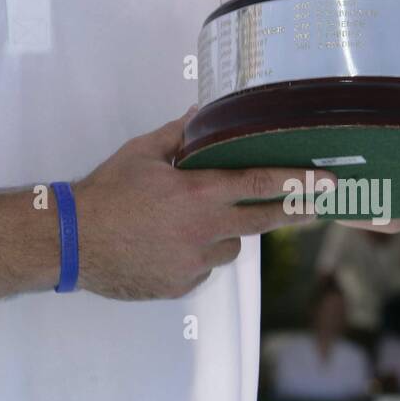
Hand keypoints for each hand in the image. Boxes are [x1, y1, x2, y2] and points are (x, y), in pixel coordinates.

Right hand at [73, 110, 329, 299]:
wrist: (72, 241)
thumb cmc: (106, 192)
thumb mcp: (141, 152)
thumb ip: (178, 135)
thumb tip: (200, 115)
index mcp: (198, 193)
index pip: (261, 184)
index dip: (298, 181)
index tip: (327, 180)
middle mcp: (204, 230)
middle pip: (264, 221)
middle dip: (295, 211)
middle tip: (318, 206)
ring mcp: (194, 263)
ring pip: (230, 247)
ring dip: (225, 233)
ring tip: (191, 222)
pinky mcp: (181, 285)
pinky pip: (203, 268)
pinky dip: (195, 256)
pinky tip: (166, 244)